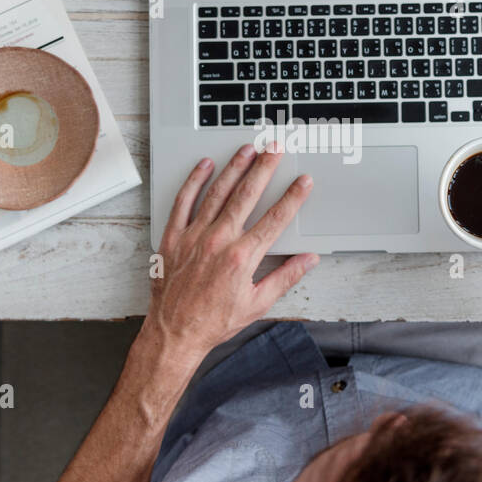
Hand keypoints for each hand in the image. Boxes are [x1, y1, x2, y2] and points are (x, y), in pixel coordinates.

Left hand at [144, 143, 317, 360]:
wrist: (175, 333)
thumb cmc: (214, 322)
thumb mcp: (257, 304)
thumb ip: (285, 278)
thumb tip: (308, 260)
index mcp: (243, 258)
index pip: (275, 219)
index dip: (293, 197)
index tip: (303, 181)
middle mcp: (219, 241)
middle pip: (247, 195)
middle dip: (265, 168)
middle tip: (275, 149)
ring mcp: (194, 236)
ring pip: (218, 192)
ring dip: (234, 167)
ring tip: (247, 149)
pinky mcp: (173, 237)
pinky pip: (184, 202)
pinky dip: (194, 181)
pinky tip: (204, 166)